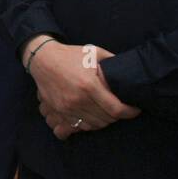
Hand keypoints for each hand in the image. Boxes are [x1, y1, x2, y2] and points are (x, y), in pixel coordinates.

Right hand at [26, 38, 140, 138]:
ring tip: (107, 112)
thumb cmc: (70, 55)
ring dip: (104, 121)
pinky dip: (89, 124)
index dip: (130, 112)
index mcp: (89, 86)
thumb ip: (113, 60)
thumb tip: (129, 70)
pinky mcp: (59, 111)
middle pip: (106, 119)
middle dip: (118, 116)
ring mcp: (67, 107)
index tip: (135, 109)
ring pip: (94, 125)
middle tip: (121, 108)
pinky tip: (93, 115)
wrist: (42, 59)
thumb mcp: (94, 52)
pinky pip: (79, 126)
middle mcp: (78, 100)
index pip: (116, 109)